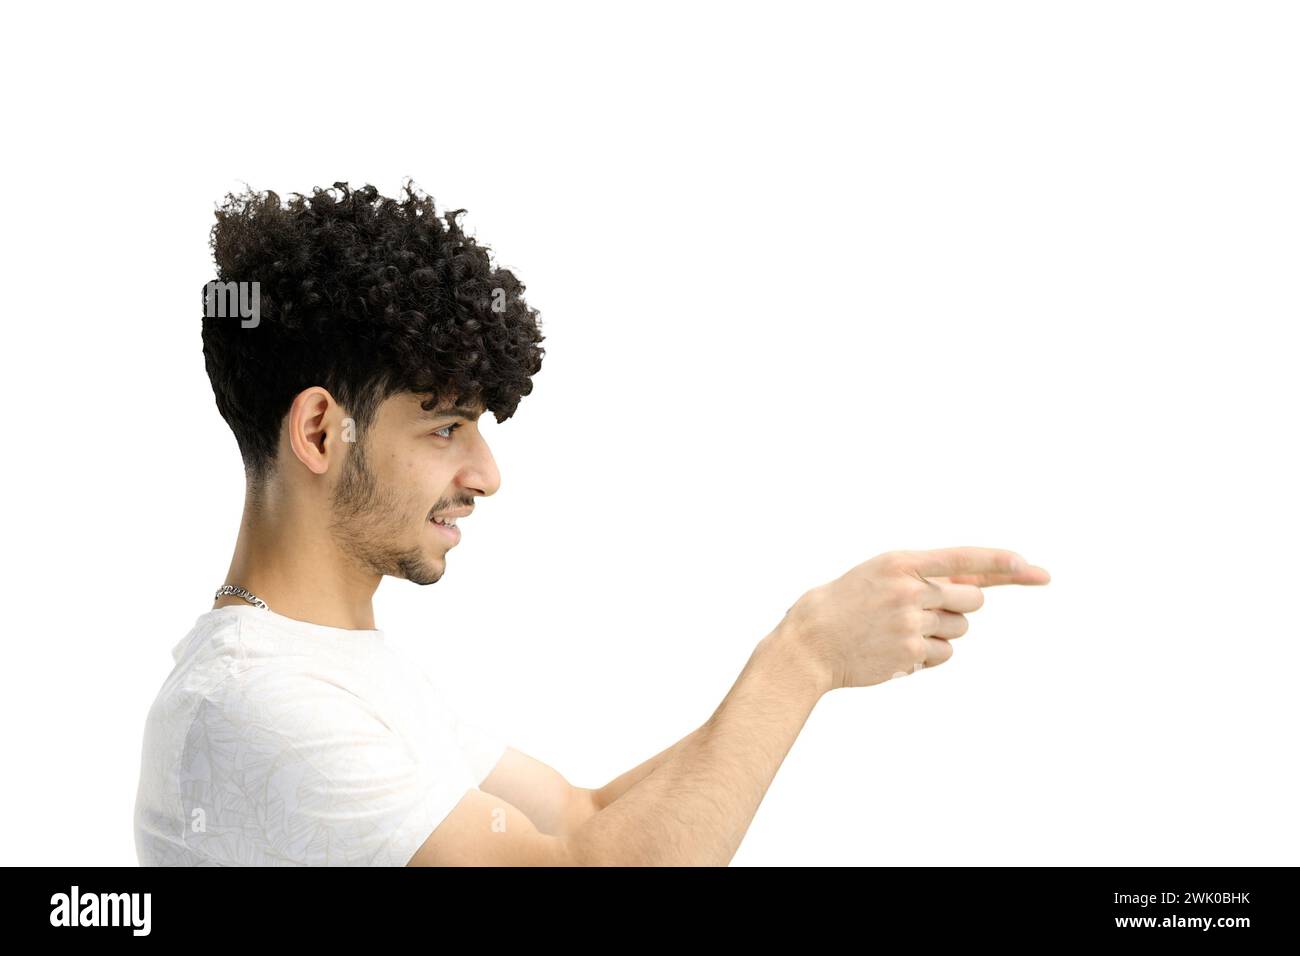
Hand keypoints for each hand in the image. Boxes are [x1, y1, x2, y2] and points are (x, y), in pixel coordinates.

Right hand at [780, 546, 1049, 691]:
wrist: (810, 642)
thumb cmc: (846, 603)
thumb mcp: (880, 573)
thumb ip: (925, 574)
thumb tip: (979, 581)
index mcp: (900, 562)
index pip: (961, 558)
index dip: (1000, 561)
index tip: (1031, 565)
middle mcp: (909, 590)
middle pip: (972, 599)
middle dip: (961, 604)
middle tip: (928, 609)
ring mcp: (910, 624)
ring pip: (960, 628)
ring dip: (942, 631)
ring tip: (901, 630)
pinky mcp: (910, 655)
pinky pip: (944, 655)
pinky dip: (929, 655)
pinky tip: (897, 650)